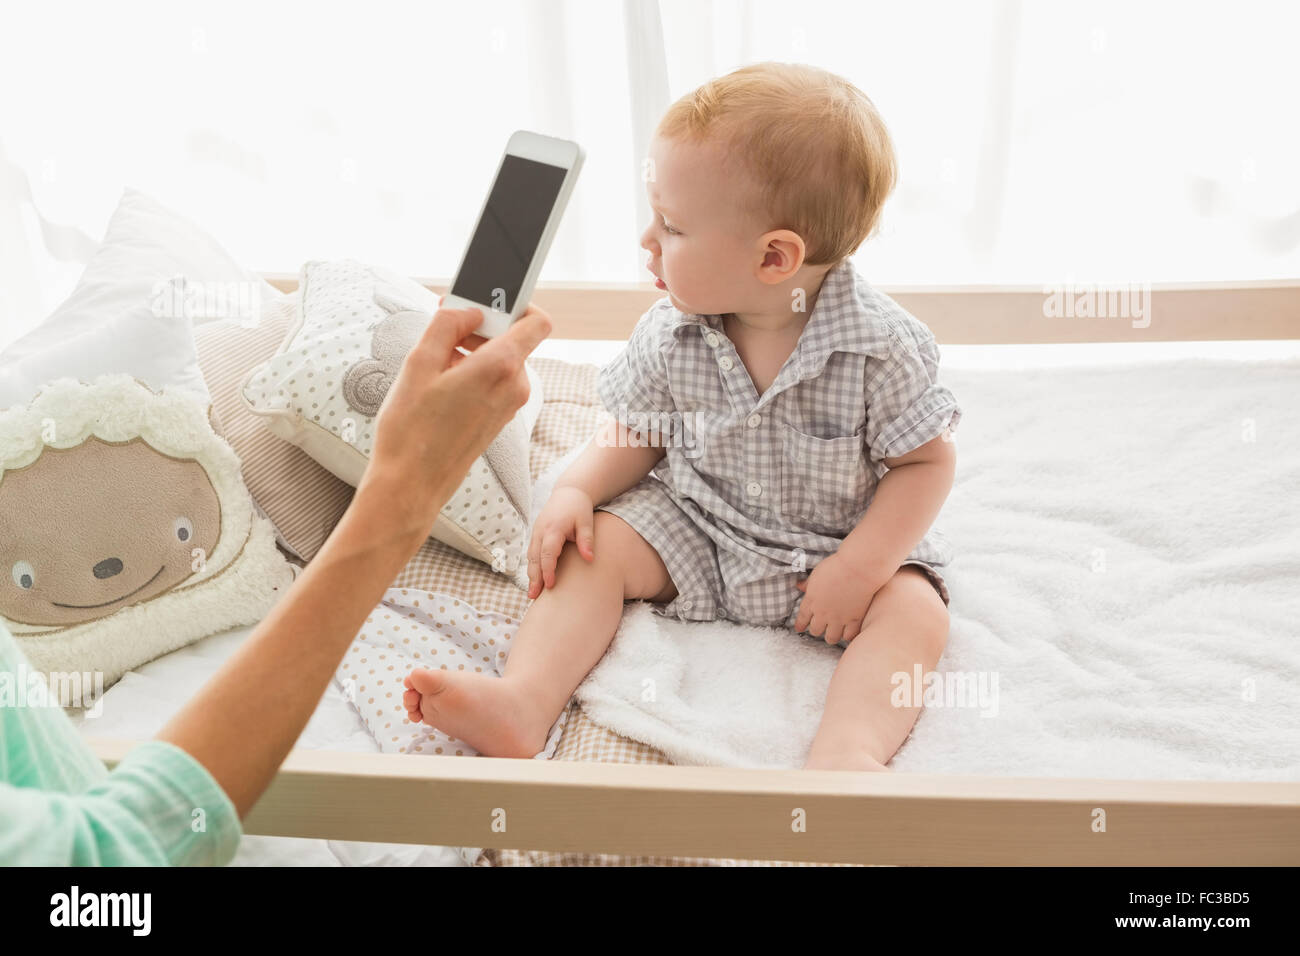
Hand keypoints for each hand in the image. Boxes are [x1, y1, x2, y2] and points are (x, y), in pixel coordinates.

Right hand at [360, 297, 551, 545]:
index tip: (485, 302)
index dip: (516, 304)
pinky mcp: (499, 418)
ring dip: (473, 354)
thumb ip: (447, 325)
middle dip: (481, 330)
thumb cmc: (410, 429)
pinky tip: (441, 387)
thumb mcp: (419, 363)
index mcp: (500, 367)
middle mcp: (514, 386)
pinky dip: (473, 375)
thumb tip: (467, 310)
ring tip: (435, 368)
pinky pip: (494, 382)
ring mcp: (509, 405)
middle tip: (444, 334)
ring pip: (500, 361)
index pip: (537, 320)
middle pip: (512, 338)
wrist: (411, 484)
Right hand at [526, 485, 595, 598]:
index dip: (548, 570)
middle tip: (534, 597)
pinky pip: (532, 553)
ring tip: (533, 594)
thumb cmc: (579, 507)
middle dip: (534, 578)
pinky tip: (535, 580)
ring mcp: (536, 533)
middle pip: (534, 558)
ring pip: (531, 557)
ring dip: (531, 575)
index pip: (548, 553)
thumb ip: (586, 540)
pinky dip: (533, 567)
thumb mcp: (586, 521)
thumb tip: (589, 559)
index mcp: (553, 529)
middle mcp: (540, 532)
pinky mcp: (536, 535)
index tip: (551, 585)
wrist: (568, 492)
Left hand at [792, 551, 886, 644]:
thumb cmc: (836, 566)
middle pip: (815, 630)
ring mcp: (839, 618)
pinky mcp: (855, 619)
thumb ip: (808, 583)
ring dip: (831, 636)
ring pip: (831, 638)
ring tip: (834, 633)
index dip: (800, 625)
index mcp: (812, 600)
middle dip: (816, 630)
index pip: (802, 618)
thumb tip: (799, 586)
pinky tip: (848, 632)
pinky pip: (849, 636)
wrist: (858, 568)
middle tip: (819, 628)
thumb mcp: (816, 573)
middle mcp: (823, 613)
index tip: (800, 629)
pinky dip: (848, 635)